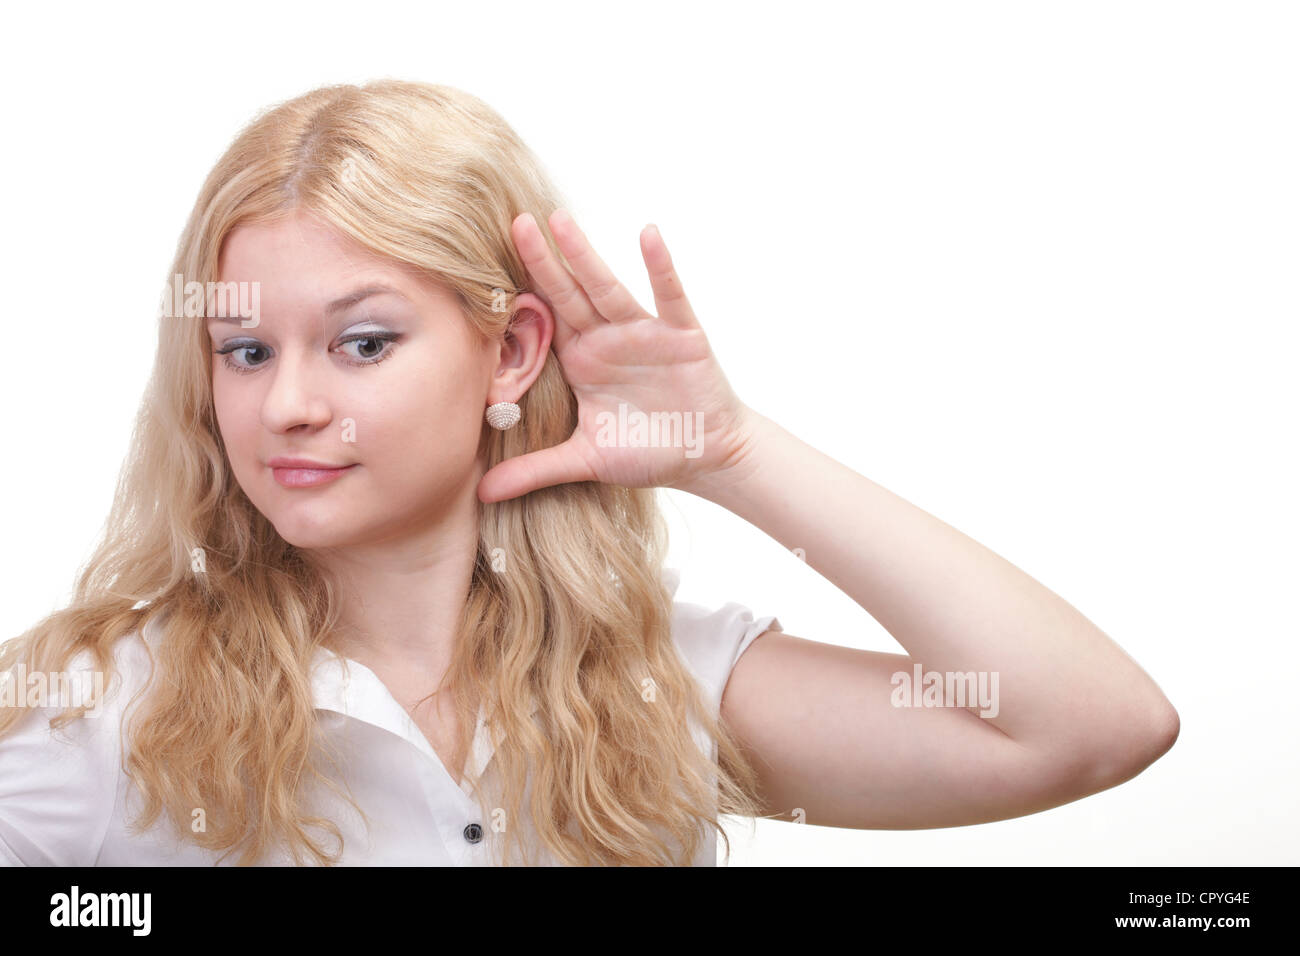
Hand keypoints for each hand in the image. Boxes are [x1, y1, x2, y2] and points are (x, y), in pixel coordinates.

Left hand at [476, 208, 758, 502]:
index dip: (516, 295)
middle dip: (542, 260)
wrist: (705, 456)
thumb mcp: (586, 460)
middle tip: (513, 222)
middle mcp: (606, 339)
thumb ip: (534, 471)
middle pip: (567, 293)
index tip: (479, 266)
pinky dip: (660, 267)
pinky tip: (648, 235)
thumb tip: (481, 494)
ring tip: (559, 220)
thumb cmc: (649, 451)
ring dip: (585, 255)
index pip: (542, 320)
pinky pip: (668, 296)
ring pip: (607, 288)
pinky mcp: (681, 335)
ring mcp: (643, 333)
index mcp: (580, 361)